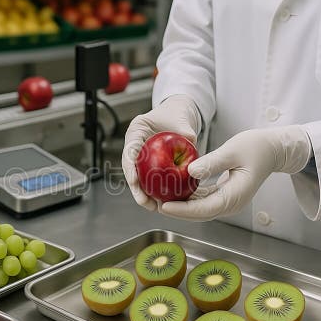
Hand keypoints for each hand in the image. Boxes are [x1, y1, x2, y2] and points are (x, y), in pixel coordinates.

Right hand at [122, 95, 201, 210]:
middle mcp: (135, 144)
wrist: (178, 115)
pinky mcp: (149, 164)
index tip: (134, 181)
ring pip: (139, 177)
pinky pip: (150, 179)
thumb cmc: (176, 113)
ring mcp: (141, 155)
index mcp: (137, 130)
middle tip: (144, 201)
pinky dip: (155, 190)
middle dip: (135, 188)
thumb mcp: (180, 119)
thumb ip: (184, 130)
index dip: (130, 167)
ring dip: (144, 194)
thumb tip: (190, 142)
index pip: (129, 150)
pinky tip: (162, 203)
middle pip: (131, 168)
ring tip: (153, 207)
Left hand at [160, 126, 311, 220]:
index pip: (204, 208)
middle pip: (199, 213)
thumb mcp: (233, 150)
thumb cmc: (256, 147)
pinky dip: (187, 198)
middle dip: (176, 211)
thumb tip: (189, 171)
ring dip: (180, 206)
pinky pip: (202, 201)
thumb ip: (213, 162)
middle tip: (153, 204)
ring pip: (199, 209)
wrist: (273, 150)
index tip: (164, 206)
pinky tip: (172, 191)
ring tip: (158, 199)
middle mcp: (230, 204)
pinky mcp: (223, 196)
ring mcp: (227, 202)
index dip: (182, 210)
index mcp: (235, 196)